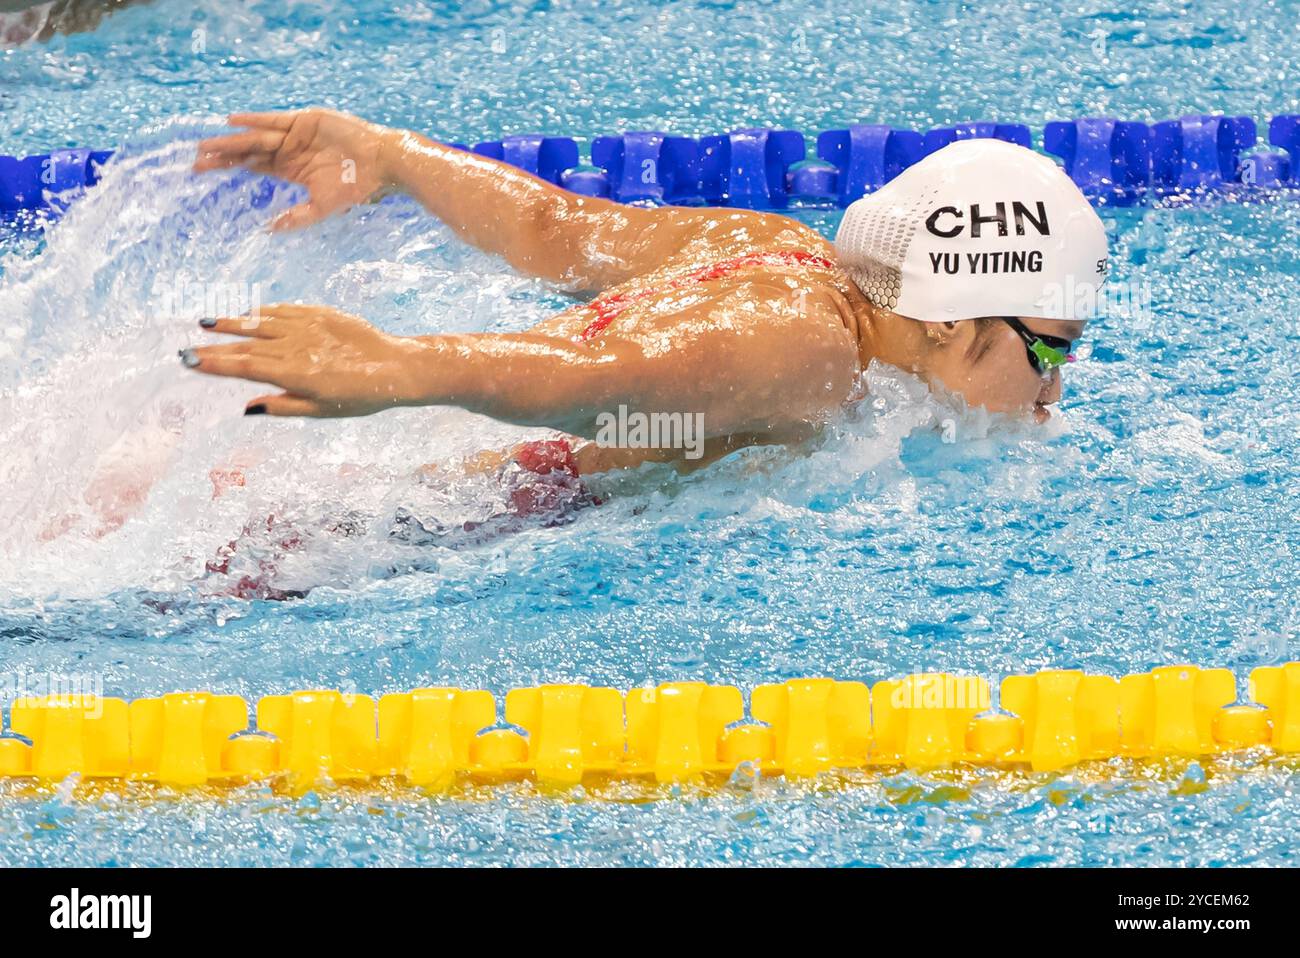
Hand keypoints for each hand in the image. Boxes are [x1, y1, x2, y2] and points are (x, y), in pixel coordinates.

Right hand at [181, 305, 427, 416]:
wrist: (396, 367)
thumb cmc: (360, 396)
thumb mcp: (322, 411)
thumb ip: (283, 406)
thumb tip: (248, 407)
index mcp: (294, 373)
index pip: (245, 367)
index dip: (215, 363)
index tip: (189, 361)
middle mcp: (296, 346)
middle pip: (247, 345)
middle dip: (215, 345)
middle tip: (187, 346)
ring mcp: (307, 326)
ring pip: (261, 321)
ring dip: (233, 322)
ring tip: (208, 323)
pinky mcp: (321, 313)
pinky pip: (284, 309)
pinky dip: (263, 311)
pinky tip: (248, 313)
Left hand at [194, 109, 394, 230]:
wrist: (381, 163)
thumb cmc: (357, 186)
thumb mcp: (323, 207)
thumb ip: (298, 217)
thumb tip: (270, 231)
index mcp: (290, 169)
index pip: (251, 166)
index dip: (227, 166)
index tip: (202, 168)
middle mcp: (289, 150)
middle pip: (248, 150)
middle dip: (222, 153)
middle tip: (196, 158)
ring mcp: (296, 133)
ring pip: (257, 136)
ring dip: (232, 140)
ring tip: (207, 144)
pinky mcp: (305, 120)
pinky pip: (274, 120)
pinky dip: (254, 120)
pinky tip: (232, 121)